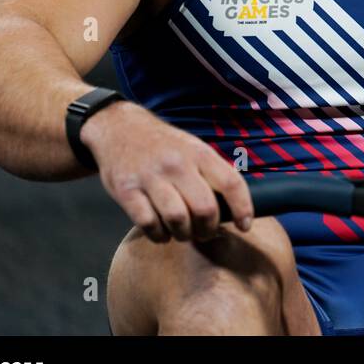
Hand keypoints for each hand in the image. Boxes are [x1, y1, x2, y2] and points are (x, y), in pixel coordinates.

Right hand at [80, 101, 253, 242]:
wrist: (119, 128)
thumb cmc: (164, 146)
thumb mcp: (193, 148)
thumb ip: (211, 173)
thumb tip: (235, 206)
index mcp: (199, 153)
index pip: (231, 183)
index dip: (243, 208)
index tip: (244, 225)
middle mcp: (177, 164)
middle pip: (205, 208)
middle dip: (209, 229)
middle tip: (206, 233)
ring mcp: (150, 177)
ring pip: (178, 219)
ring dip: (184, 234)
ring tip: (184, 233)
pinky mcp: (126, 190)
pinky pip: (148, 224)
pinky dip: (159, 235)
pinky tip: (162, 232)